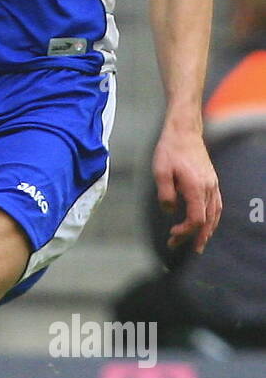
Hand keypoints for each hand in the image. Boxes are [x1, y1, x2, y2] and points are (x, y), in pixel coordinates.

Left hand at [152, 126, 221, 253]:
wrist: (184, 132)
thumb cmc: (170, 150)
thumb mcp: (160, 171)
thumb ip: (165, 194)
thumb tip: (170, 211)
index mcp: (196, 187)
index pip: (196, 219)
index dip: (185, 231)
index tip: (171, 234)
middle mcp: (208, 188)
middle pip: (207, 220)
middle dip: (194, 236)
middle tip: (177, 246)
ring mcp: (212, 184)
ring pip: (215, 214)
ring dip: (207, 231)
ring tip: (199, 244)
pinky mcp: (212, 181)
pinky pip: (217, 205)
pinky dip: (212, 218)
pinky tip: (207, 224)